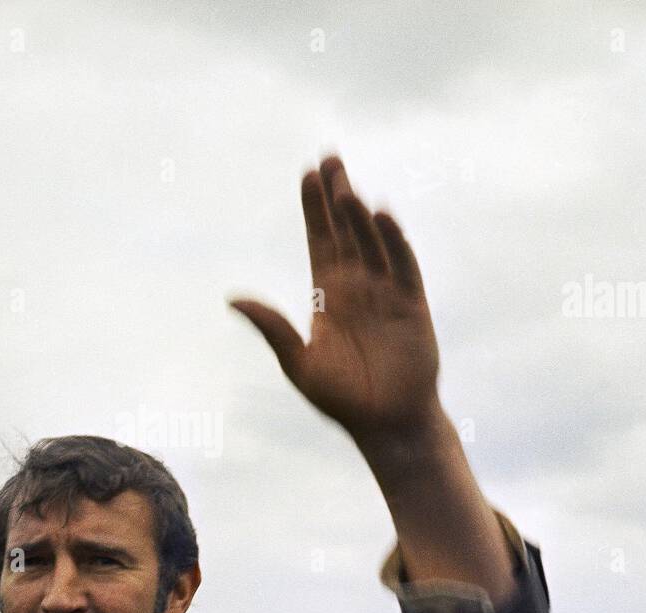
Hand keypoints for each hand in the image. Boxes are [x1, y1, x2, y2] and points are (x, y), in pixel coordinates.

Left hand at [230, 156, 441, 443]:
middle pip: (346, 230)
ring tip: (344, 187)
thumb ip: (272, 327)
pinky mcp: (413, 305)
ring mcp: (387, 292)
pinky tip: (381, 215)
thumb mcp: (298, 364)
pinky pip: (403, 266)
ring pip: (372, 242)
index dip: (314, 208)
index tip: (307, 173)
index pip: (320, 239)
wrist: (386, 424)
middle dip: (337, 194)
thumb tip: (232, 297)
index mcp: (328, 294)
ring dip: (359, 215)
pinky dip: (394, 241)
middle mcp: (359, 285)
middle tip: (329, 156)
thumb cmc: (341, 398)